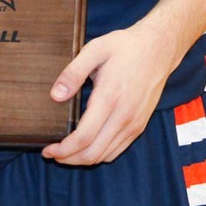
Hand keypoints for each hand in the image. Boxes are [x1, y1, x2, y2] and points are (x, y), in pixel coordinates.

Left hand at [42, 20, 178, 165]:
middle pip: (93, 153)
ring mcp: (134, 123)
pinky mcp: (140, 126)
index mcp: (109, 97)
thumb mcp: (95, 49)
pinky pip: (117, 150)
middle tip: (51, 154)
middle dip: (69, 159)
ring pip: (105, 155)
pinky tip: (86, 146)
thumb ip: (73, 73)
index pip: (83, 137)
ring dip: (82, 159)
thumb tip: (55, 95)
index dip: (63, 149)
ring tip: (65, 152)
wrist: (159, 49)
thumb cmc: (125, 47)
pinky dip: (99, 154)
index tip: (47, 149)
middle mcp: (123, 116)